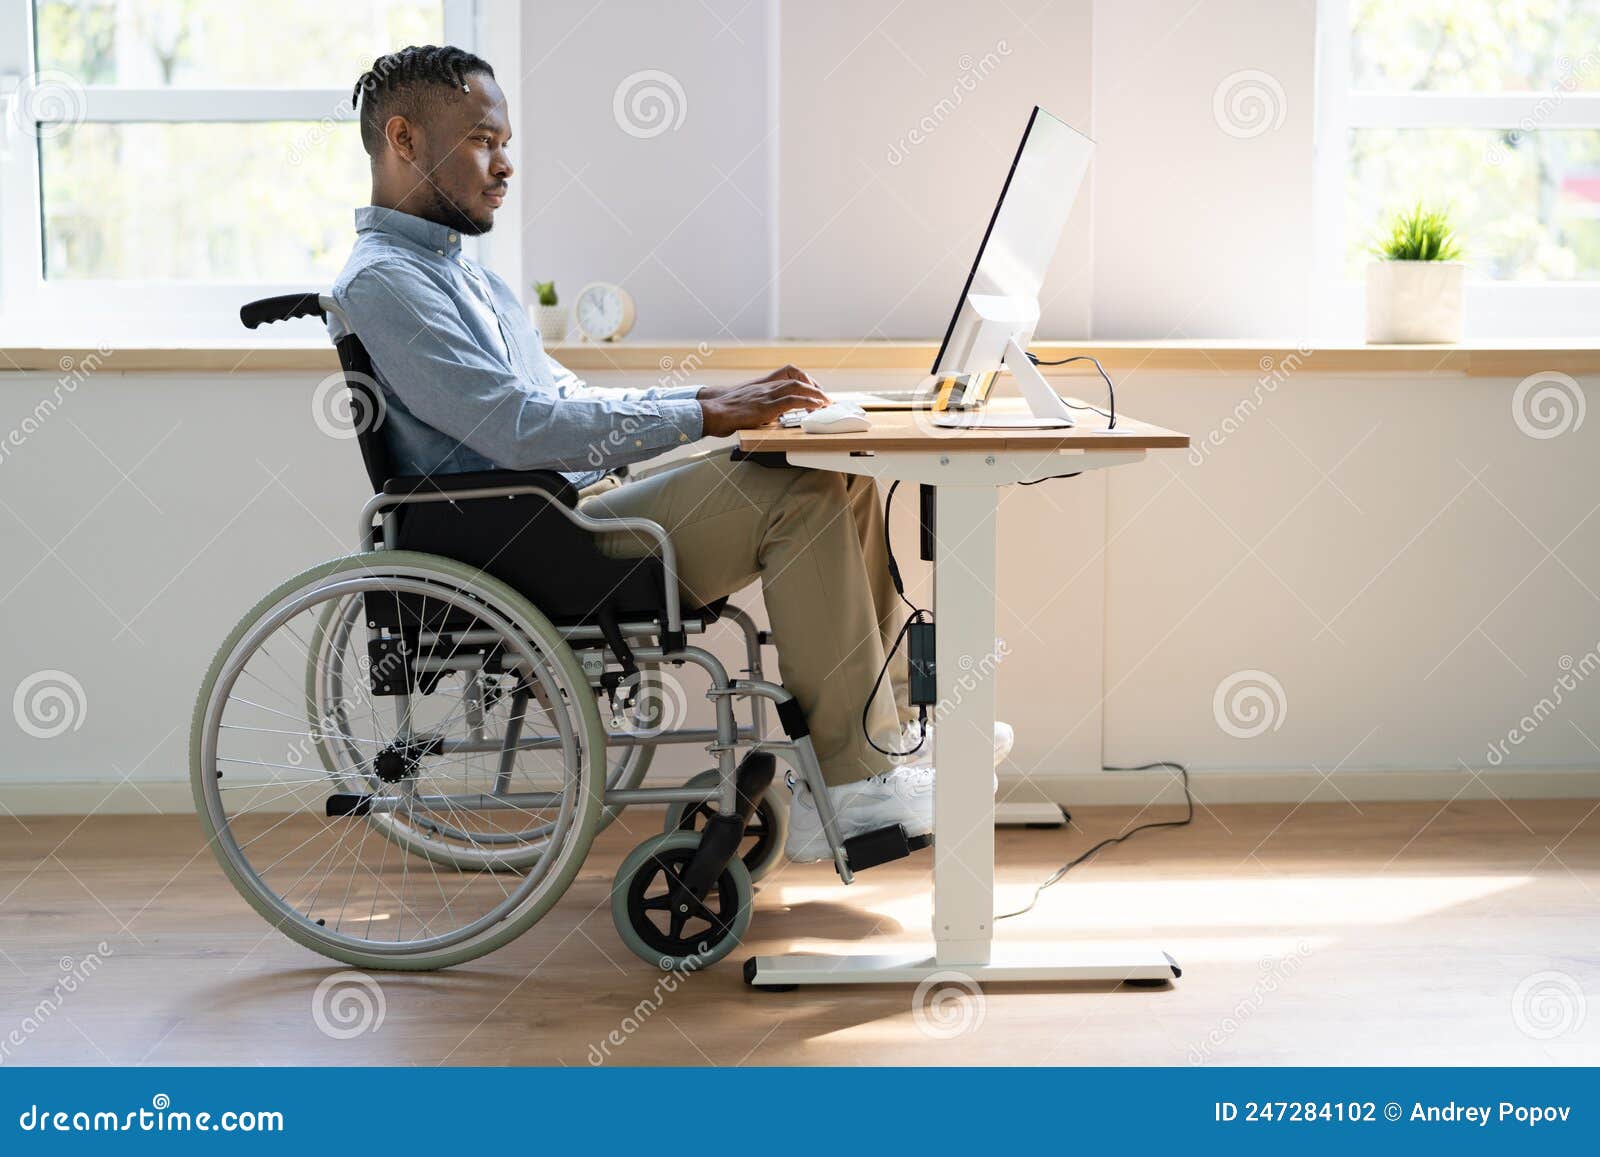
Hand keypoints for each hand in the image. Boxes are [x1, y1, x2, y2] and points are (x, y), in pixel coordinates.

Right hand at [696, 365, 828, 436]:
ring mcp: (766, 396)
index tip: (814, 392)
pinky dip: (807, 402)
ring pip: (797, 387)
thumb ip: (757, 409)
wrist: (712, 412)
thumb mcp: (744, 407)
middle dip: (814, 389)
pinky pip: (792, 400)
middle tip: (826, 399)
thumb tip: (763, 419)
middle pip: (796, 380)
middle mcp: (766, 387)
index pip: (788, 378)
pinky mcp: (766, 406)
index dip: (804, 383)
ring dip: (815, 394)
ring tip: (826, 402)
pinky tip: (816, 406)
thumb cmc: (724, 413)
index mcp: (761, 387)